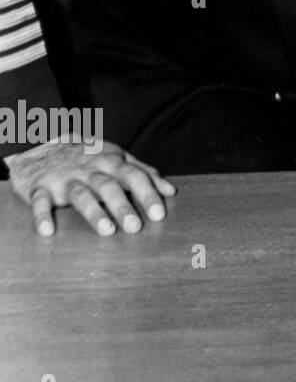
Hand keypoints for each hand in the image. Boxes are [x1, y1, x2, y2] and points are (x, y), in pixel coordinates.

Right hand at [6, 141, 175, 236]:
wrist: (40, 150)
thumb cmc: (87, 158)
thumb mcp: (116, 159)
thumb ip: (143, 173)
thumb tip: (170, 191)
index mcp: (110, 160)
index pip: (133, 175)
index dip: (147, 194)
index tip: (159, 215)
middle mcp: (88, 168)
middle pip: (108, 185)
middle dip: (122, 205)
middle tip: (136, 227)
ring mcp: (64, 178)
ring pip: (80, 194)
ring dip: (93, 212)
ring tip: (107, 231)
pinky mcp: (39, 188)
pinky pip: (40, 201)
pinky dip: (42, 215)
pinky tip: (48, 232)